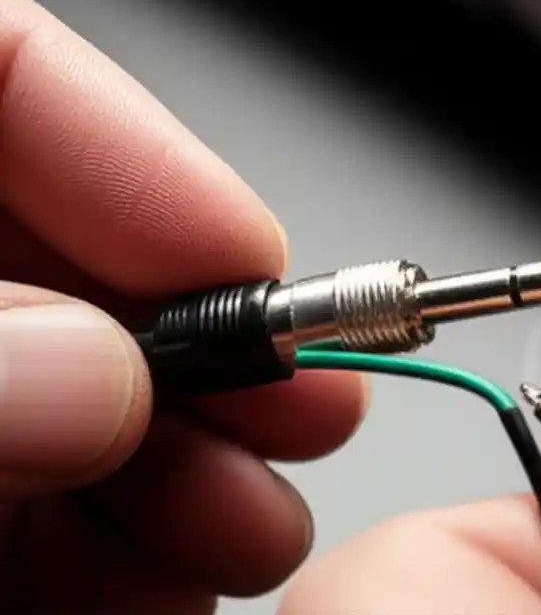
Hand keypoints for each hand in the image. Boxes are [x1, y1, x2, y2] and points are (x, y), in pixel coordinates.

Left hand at [0, 0, 367, 611]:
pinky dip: (171, 541)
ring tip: (256, 503)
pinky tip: (198, 559)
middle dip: (213, 321)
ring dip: (217, 446)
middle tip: (301, 376)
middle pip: (83, 241)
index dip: (129, 137)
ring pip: (117, 382)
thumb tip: (86, 368)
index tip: (234, 241)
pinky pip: (98, 510)